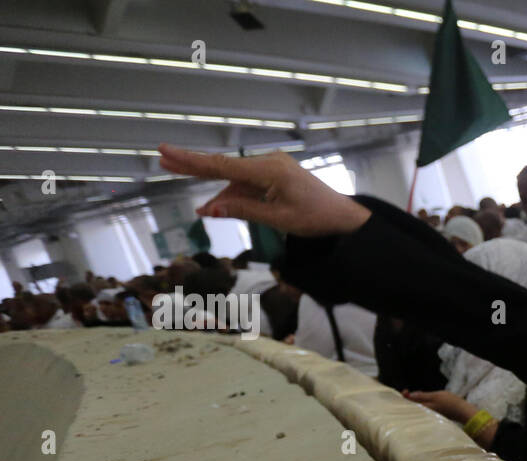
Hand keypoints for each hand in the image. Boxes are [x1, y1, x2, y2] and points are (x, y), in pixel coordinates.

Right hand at [157, 144, 371, 236]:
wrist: (342, 216)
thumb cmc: (315, 218)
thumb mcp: (278, 220)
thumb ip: (242, 211)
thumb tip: (207, 209)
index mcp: (269, 170)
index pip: (222, 166)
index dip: (192, 161)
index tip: (166, 152)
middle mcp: (268, 162)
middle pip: (224, 166)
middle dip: (193, 165)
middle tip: (162, 158)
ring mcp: (271, 167)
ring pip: (235, 179)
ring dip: (219, 194)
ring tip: (203, 212)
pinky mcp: (275, 175)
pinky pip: (248, 184)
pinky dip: (235, 196)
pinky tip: (220, 207)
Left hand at [402, 389, 475, 423]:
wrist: (462, 411)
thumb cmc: (450, 403)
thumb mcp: (436, 396)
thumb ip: (422, 396)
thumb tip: (410, 395)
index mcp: (425, 408)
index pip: (410, 404)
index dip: (405, 397)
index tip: (405, 390)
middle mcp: (426, 413)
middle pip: (413, 406)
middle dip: (410, 398)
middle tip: (409, 391)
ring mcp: (430, 415)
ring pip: (419, 407)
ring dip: (417, 400)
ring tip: (420, 393)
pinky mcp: (434, 414)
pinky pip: (424, 409)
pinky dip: (423, 404)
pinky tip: (426, 399)